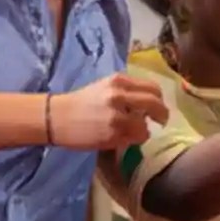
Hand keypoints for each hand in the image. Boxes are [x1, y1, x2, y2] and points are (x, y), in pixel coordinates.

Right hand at [51, 73, 169, 150]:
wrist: (56, 117)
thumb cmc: (82, 102)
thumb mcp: (105, 87)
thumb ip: (127, 91)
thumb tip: (150, 102)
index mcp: (119, 81)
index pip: (152, 88)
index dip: (160, 99)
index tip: (159, 105)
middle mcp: (119, 96)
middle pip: (154, 103)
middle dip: (162, 114)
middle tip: (161, 121)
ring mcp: (116, 116)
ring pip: (145, 124)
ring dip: (144, 129)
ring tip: (136, 131)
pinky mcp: (111, 134)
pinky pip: (134, 138)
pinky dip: (135, 139)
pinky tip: (126, 138)